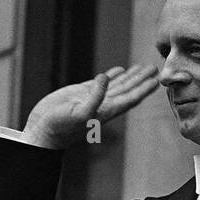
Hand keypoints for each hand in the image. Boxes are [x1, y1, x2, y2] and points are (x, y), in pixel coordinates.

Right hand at [19, 64, 158, 148]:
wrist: (42, 132)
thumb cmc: (60, 127)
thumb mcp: (79, 113)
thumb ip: (94, 96)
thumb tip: (105, 77)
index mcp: (107, 110)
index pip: (131, 98)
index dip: (144, 88)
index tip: (157, 79)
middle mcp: (104, 104)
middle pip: (128, 90)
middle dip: (141, 79)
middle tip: (155, 67)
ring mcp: (93, 98)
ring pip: (117, 85)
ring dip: (130, 76)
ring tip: (142, 67)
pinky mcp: (81, 93)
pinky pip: (101, 83)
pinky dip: (112, 76)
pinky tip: (120, 70)